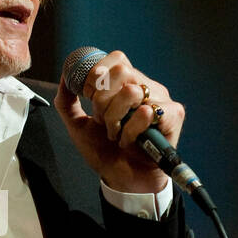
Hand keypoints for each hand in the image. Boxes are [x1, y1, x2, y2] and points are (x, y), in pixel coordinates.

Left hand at [54, 50, 183, 194]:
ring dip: (114, 117)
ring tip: (115, 133)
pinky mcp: (173, 115)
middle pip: (121, 71)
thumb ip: (67, 102)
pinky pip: (147, 113)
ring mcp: (160, 100)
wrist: (122, 179)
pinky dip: (131, 130)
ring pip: (131, 91)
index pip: (115, 58)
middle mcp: (146, 86)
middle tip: (102, 120)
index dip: (97, 74)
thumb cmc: (105, 151)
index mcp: (126, 83)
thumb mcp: (78, 126)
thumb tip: (64, 78)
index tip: (89, 97)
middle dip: (102, 99)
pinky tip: (130, 141)